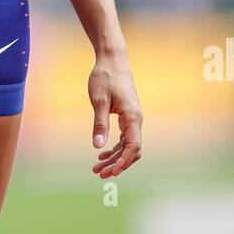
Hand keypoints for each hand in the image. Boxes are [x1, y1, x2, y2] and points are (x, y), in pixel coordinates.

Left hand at [89, 44, 142, 178]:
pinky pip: (124, 138)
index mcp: (132, 116)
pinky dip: (115, 148)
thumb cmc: (105, 77)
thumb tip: (98, 146)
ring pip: (127, 146)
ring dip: (114, 158)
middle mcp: (136, 120)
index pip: (133, 147)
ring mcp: (133, 118)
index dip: (123, 162)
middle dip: (117, 164)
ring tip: (97, 168)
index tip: (111, 172)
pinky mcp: (127, 116)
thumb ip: (100, 124)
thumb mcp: (98, 101)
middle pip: (132, 150)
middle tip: (99, 173)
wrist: (113, 60)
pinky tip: (102, 153)